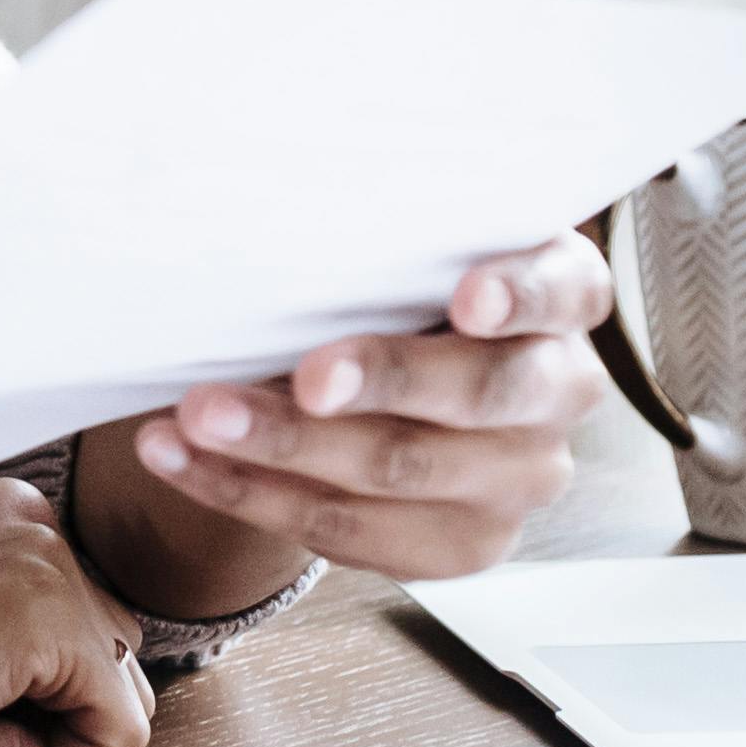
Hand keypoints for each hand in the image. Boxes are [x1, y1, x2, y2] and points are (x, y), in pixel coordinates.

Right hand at [0, 479, 155, 746]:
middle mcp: (24, 511)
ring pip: (121, 694)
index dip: (14, 680)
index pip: (74, 616)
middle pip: (110, 651)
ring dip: (47, 731)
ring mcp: (41, 559)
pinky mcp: (53, 622)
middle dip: (43, 703)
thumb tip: (76, 672)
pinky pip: (118, 736)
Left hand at [103, 234, 613, 589]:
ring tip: (197, 416)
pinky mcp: (462, 543)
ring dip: (284, 447)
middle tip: (304, 377)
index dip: (519, 296)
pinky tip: (182, 458)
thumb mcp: (398, 240)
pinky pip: (350, 531)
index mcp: (560, 292)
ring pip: (401, 471)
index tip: (466, 300)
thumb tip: (276, 203)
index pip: (563, 289)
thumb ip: (377, 232)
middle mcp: (559, 388)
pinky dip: (251, 492)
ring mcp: (519, 476)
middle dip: (382, 381)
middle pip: (480, 392)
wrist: (372, 375)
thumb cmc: (386, 280)